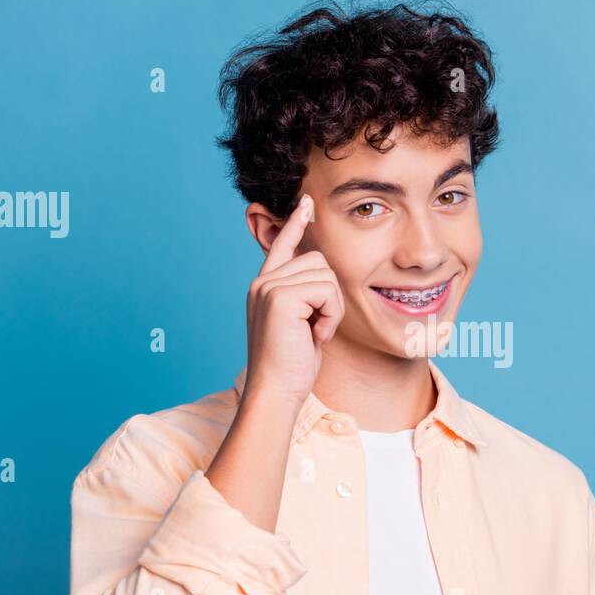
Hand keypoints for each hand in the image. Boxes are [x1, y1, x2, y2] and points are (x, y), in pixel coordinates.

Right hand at [241, 194, 344, 406]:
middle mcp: (262, 282)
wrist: (276, 391)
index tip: (307, 203)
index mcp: (265, 287)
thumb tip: (325, 282)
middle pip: (318, 261)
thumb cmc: (291, 367)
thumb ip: (306, 300)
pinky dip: (331, 316)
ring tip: (314, 333)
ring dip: (332, 308)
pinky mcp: (280, 296)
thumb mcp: (301, 326)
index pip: (283, 246)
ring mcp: (268, 287)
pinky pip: (327, 291)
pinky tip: (315, 336)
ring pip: (326, 275)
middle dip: (330, 297)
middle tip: (317, 328)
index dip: (295, 223)